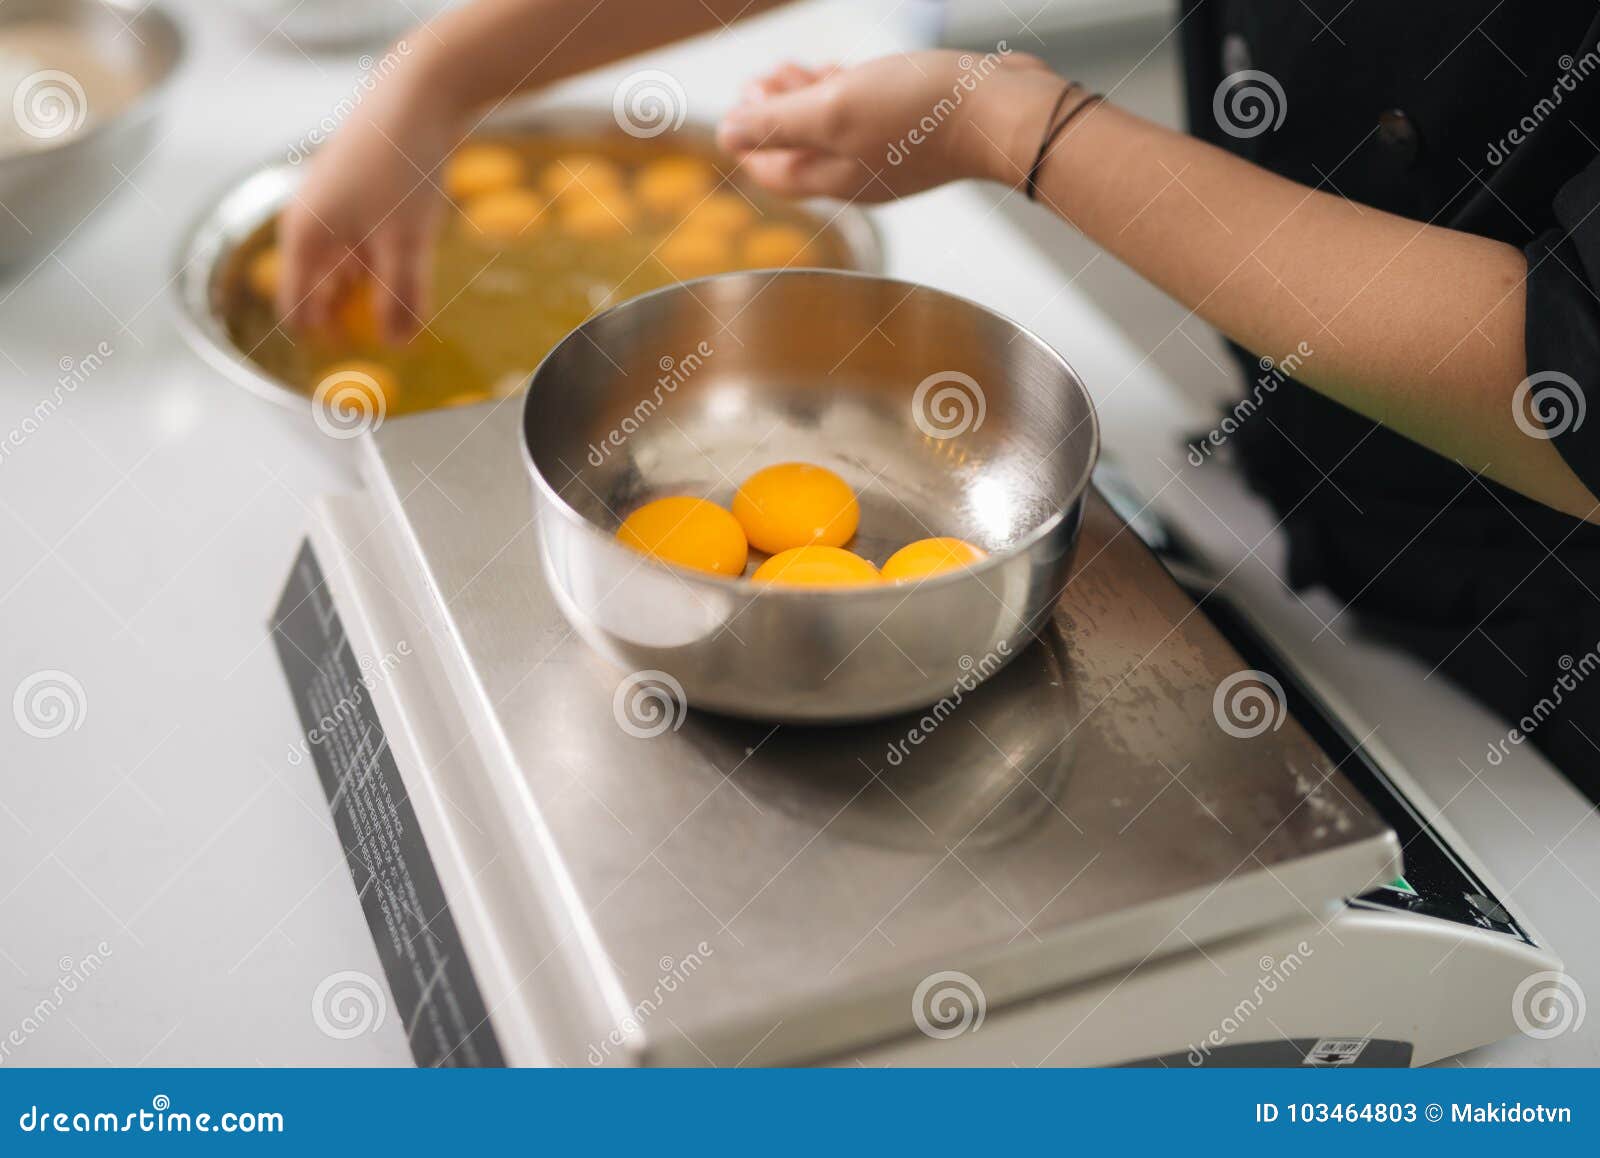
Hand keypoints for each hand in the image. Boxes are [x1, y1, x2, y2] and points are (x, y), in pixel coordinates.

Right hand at [277, 59, 459, 342]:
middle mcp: (310, 224)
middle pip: (322, 293)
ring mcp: (334, 209)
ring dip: (373, 291)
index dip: (328, 341)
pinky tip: (412, 264)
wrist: (420, 94)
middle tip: (396, 334)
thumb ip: (401, 297)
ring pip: (347, 269)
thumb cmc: (403, 167)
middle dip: (354, 319)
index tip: (366, 358)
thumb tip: (397, 344)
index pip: (297, 311)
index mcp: (304, 239)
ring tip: (409, 302)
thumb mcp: (407, 243)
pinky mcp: (359, 197)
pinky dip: (384, 263)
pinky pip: (365, 246)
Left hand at [716, 51, 1062, 201]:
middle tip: (763, 78)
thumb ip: (778, 124)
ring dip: (807, 99)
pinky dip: (846, 95)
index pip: (773, 173)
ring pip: (832, 131)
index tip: (743, 102)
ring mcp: (890, 156)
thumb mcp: (833, 109)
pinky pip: (867, 118)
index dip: (749, 141)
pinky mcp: (917, 133)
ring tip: (794, 68)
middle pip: (800, 152)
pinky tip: (843, 69)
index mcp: (834, 179)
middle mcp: (859, 175)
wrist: (1003, 112)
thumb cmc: (922, 112)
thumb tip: (727, 135)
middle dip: (775, 115)